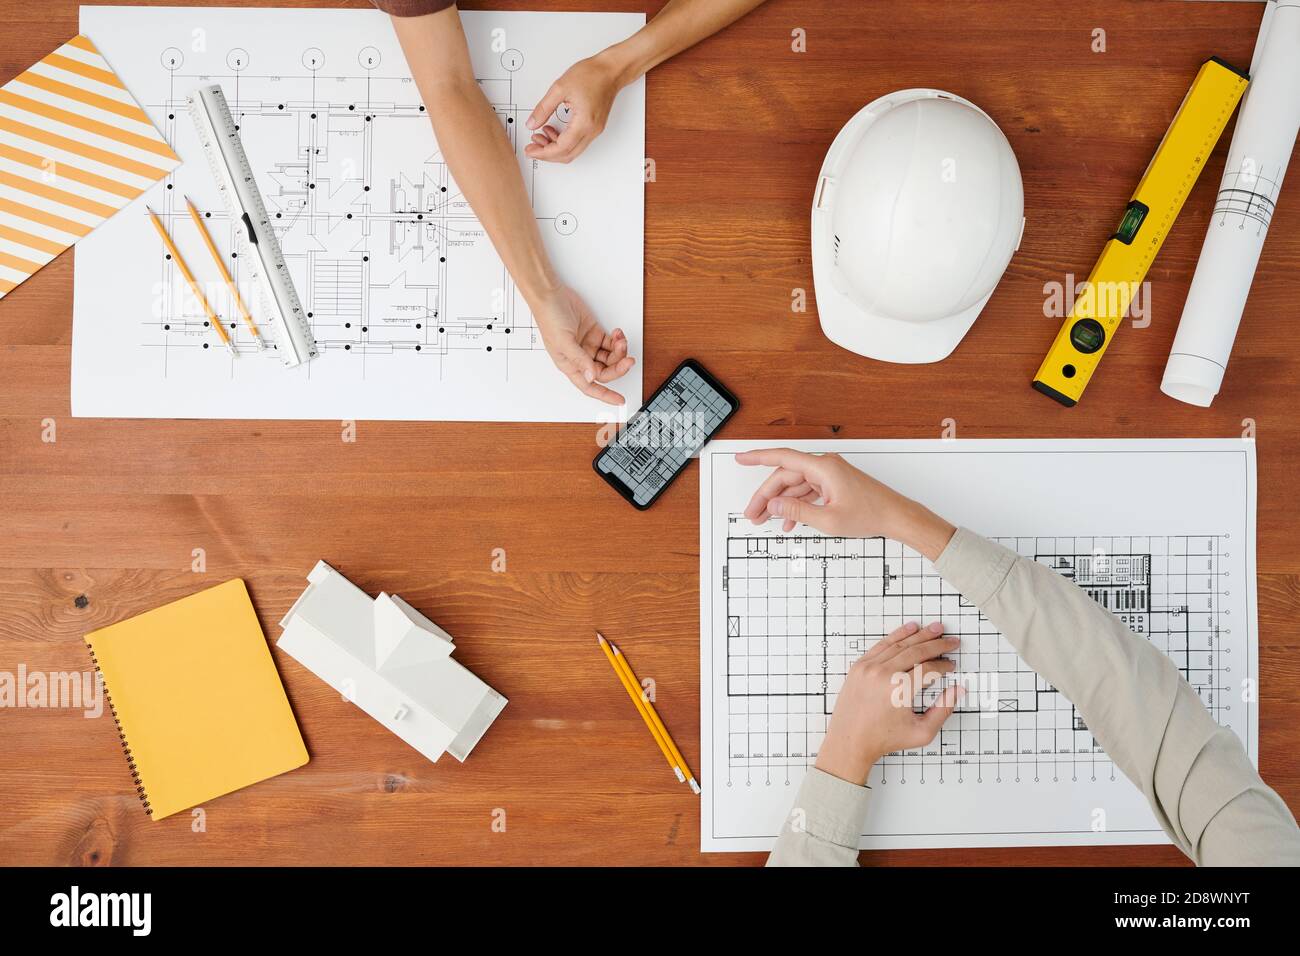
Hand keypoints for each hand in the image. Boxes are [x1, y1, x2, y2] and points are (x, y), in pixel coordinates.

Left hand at [525, 53, 621, 163]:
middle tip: (532, 148)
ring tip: (539, 136)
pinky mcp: (594, 128)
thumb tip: (532, 124)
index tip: (531, 150)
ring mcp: (594, 131)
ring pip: (572, 151)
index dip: (543, 153)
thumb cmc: (592, 75)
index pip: (561, 148)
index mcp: (584, 123)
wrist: (610, 70)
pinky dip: (562, 141)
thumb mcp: (560, 88)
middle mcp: (591, 131)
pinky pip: (577, 142)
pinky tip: (551, 131)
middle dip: (547, 154)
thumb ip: (543, 108)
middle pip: (567, 155)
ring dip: (554, 148)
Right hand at [532, 285, 634, 404]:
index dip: (605, 395)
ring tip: (620, 339)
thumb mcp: (564, 342)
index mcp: (570, 365)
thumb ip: (580, 359)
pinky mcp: (595, 333)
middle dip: (618, 366)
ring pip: (610, 357)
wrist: (551, 295)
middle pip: (605, 371)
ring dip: (619, 351)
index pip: (590, 386)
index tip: (619, 400)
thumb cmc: (550, 318)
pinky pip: (611, 343)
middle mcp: (580, 358)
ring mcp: (588, 346)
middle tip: (628, 359)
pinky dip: (617, 341)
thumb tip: (592, 376)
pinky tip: (617, 334)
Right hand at [736, 448, 956, 559]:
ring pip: (795, 486)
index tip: (741, 458)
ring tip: (765, 521)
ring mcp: (829, 475)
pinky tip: (788, 523)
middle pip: (785, 477)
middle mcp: (824, 466)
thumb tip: (775, 504)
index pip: (782, 458)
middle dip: (766, 496)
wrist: (896, 517)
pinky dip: (796, 506)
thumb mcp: (828, 520)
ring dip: (780, 503)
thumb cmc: (871, 514)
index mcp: (823, 468)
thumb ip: (798, 511)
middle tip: (752, 514)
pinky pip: (808, 492)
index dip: (758, 458)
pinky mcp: (834, 485)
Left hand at [815, 621, 962, 785]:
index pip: (929, 669)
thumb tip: (958, 690)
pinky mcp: (859, 666)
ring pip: (899, 644)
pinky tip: (910, 628)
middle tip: (951, 641)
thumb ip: (943, 710)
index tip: (951, 665)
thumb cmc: (883, 739)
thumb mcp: (921, 733)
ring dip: (920, 635)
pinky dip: (897, 635)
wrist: (850, 741)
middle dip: (937, 644)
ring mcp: (869, 668)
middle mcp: (883, 674)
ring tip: (935, 628)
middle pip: (916, 651)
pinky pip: (881, 645)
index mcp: (899, 689)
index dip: (944, 665)